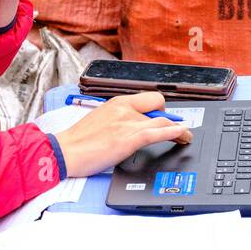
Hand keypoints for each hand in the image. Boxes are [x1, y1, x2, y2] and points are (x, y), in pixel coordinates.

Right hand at [55, 92, 191, 177]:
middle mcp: (124, 108)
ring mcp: (127, 122)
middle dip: (169, 116)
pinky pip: (158, 132)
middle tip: (174, 129)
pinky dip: (175, 132)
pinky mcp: (129, 138)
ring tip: (185, 137)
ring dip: (178, 129)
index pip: (147, 98)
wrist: (65, 151)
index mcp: (116, 102)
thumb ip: (117, 119)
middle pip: (158, 105)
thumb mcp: (100, 121)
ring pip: (162, 120)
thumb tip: (130, 127)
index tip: (164, 116)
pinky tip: (182, 135)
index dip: (159, 108)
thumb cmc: (78, 141)